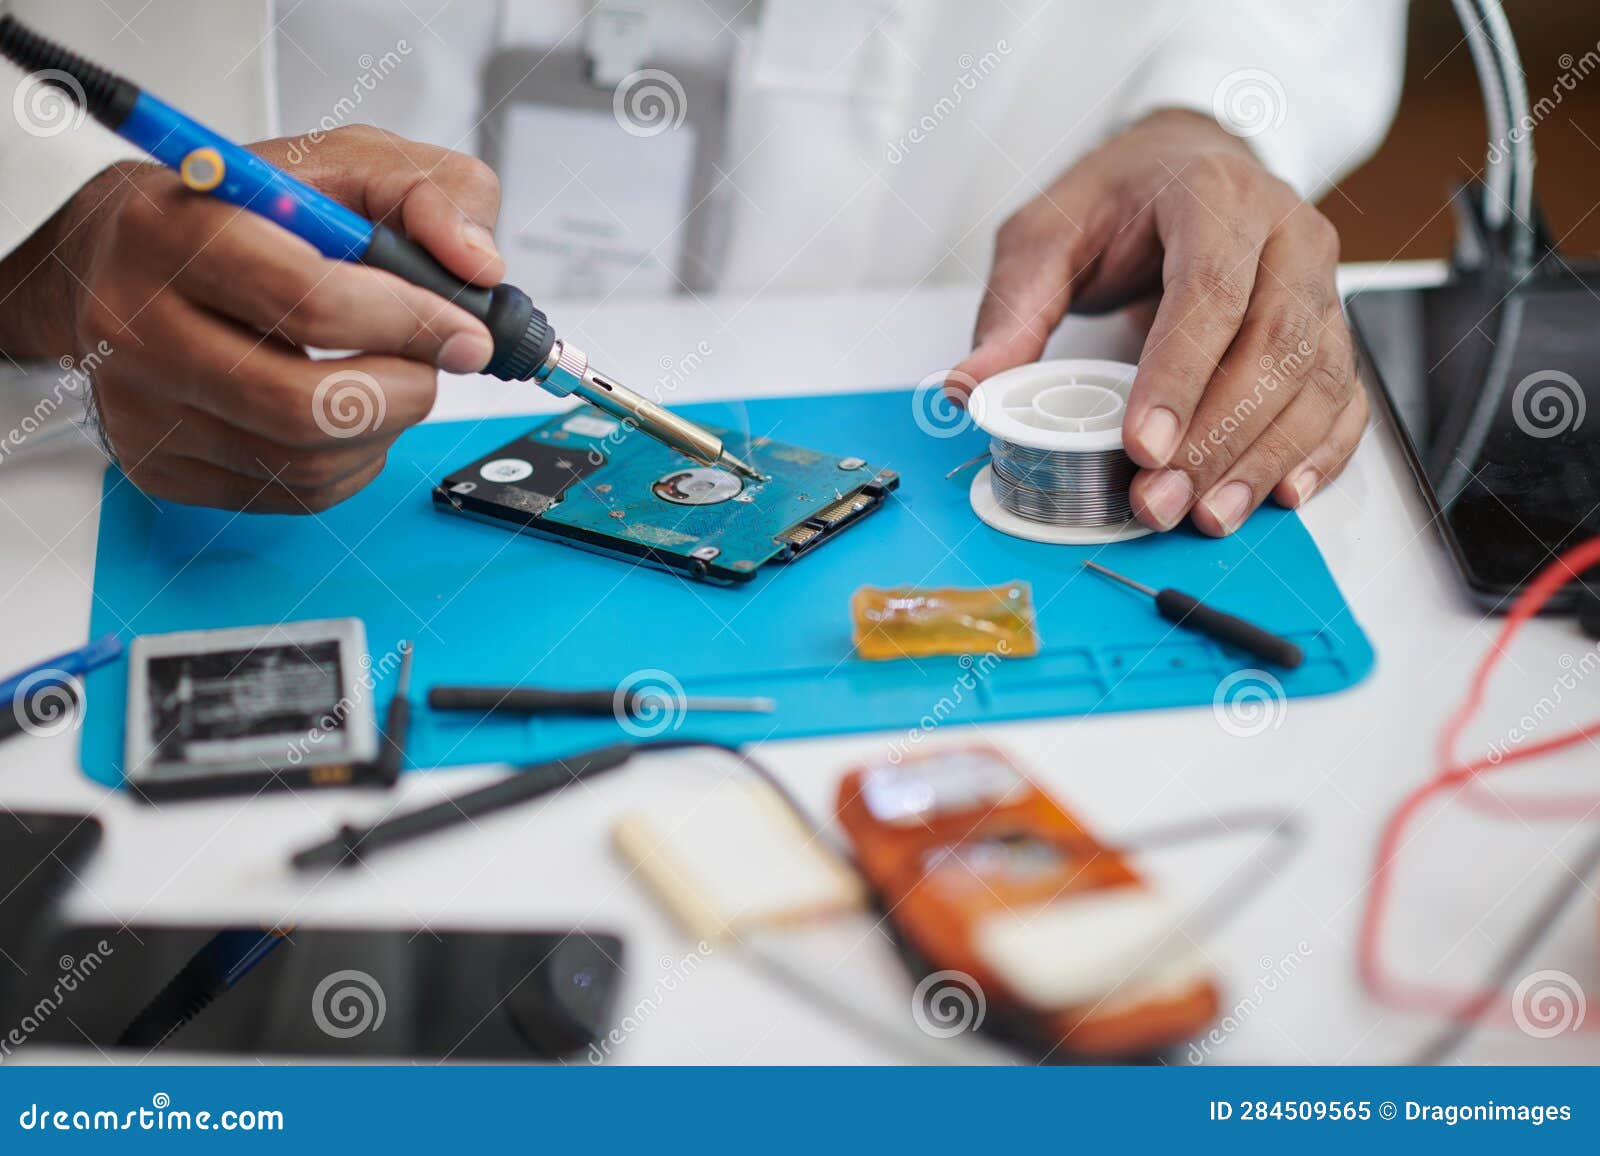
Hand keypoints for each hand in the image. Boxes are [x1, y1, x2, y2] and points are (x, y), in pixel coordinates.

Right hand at [0, 125, 504, 511]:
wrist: (133, 254)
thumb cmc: (250, 209)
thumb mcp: (346, 163)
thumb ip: (428, 194)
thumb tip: (478, 264)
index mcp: (178, 232)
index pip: (311, 301)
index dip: (411, 324)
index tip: (465, 332)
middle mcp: (140, 326)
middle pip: (306, 405)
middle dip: (405, 392)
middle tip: (433, 366)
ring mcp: (143, 408)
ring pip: (307, 462)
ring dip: (385, 428)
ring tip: (390, 380)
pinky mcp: (161, 468)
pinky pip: (293, 494)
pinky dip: (351, 461)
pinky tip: (349, 414)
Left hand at [951, 109, 1366, 534]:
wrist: (1187, 162)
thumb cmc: (1120, 201)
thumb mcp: (1047, 234)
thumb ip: (1012, 308)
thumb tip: (970, 387)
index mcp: (1213, 196)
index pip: (1208, 290)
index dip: (1178, 374)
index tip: (1143, 444)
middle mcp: (1285, 233)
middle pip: (1274, 343)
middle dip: (1218, 436)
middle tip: (1162, 500)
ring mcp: (1320, 281)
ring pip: (1316, 377)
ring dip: (1265, 457)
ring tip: (1210, 515)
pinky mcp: (1333, 326)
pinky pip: (1343, 396)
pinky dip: (1320, 452)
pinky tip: (1280, 494)